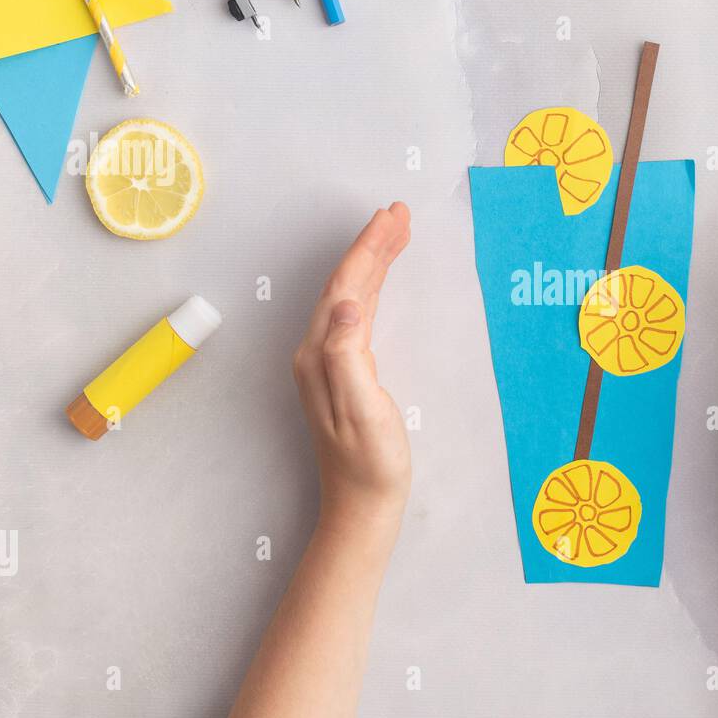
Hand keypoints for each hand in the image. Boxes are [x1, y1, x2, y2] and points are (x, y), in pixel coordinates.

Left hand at [293, 202, 411, 533]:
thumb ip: (348, 354)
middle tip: (400, 213)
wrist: (362, 505)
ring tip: (397, 232)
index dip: (369, 248)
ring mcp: (328, 362)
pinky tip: (382, 280)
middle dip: (372, 245)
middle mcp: (317, 352)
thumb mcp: (361, 409)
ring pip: (351, 295)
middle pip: (345, 283)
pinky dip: (372, 288)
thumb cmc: (368, 463)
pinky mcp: (344, 372)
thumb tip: (346, 304)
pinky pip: (357, 314)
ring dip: (373, 262)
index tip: (393, 216)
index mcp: (319, 355)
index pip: (345, 286)